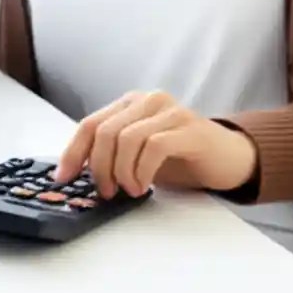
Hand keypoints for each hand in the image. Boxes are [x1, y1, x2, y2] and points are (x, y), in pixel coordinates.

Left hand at [57, 91, 257, 199]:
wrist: (228, 158)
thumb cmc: (180, 157)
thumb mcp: (138, 153)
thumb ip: (111, 153)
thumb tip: (76, 172)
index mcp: (130, 104)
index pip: (90, 124)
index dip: (73, 152)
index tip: (64, 178)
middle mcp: (148, 101)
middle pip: (105, 132)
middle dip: (99, 167)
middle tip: (105, 191)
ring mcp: (170, 111)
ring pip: (127, 139)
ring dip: (122, 172)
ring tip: (129, 190)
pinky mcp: (189, 128)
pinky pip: (154, 147)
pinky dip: (143, 171)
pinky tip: (144, 186)